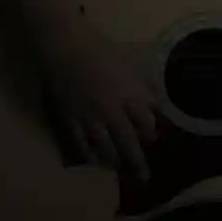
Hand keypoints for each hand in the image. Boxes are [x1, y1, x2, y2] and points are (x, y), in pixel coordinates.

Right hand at [33, 16, 158, 181]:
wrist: (65, 43)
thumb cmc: (100, 47)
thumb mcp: (130, 62)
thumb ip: (144, 84)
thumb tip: (156, 101)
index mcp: (131, 94)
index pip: (147, 123)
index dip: (152, 134)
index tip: (153, 141)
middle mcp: (113, 110)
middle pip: (129, 142)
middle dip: (138, 161)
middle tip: (144, 177)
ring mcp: (90, 116)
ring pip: (105, 147)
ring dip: (113, 160)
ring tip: (118, 168)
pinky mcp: (69, 117)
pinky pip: (79, 142)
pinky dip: (86, 152)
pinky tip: (91, 159)